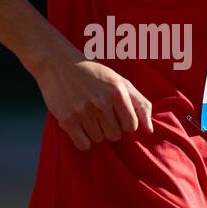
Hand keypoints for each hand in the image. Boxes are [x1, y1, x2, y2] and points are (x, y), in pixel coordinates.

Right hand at [29, 49, 153, 150]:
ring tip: (86, 114)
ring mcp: (83, 111)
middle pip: (115, 135)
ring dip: (94, 131)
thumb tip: (149, 131)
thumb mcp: (119, 81)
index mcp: (117, 92)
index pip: (131, 126)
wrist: (57, 63)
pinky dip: (83, 140)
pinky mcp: (67, 119)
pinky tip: (79, 126)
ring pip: (99, 139)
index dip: (123, 122)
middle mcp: (102, 102)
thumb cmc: (92, 73)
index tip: (114, 112)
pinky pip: (83, 144)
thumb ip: (140, 103)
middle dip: (109, 127)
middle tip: (98, 112)